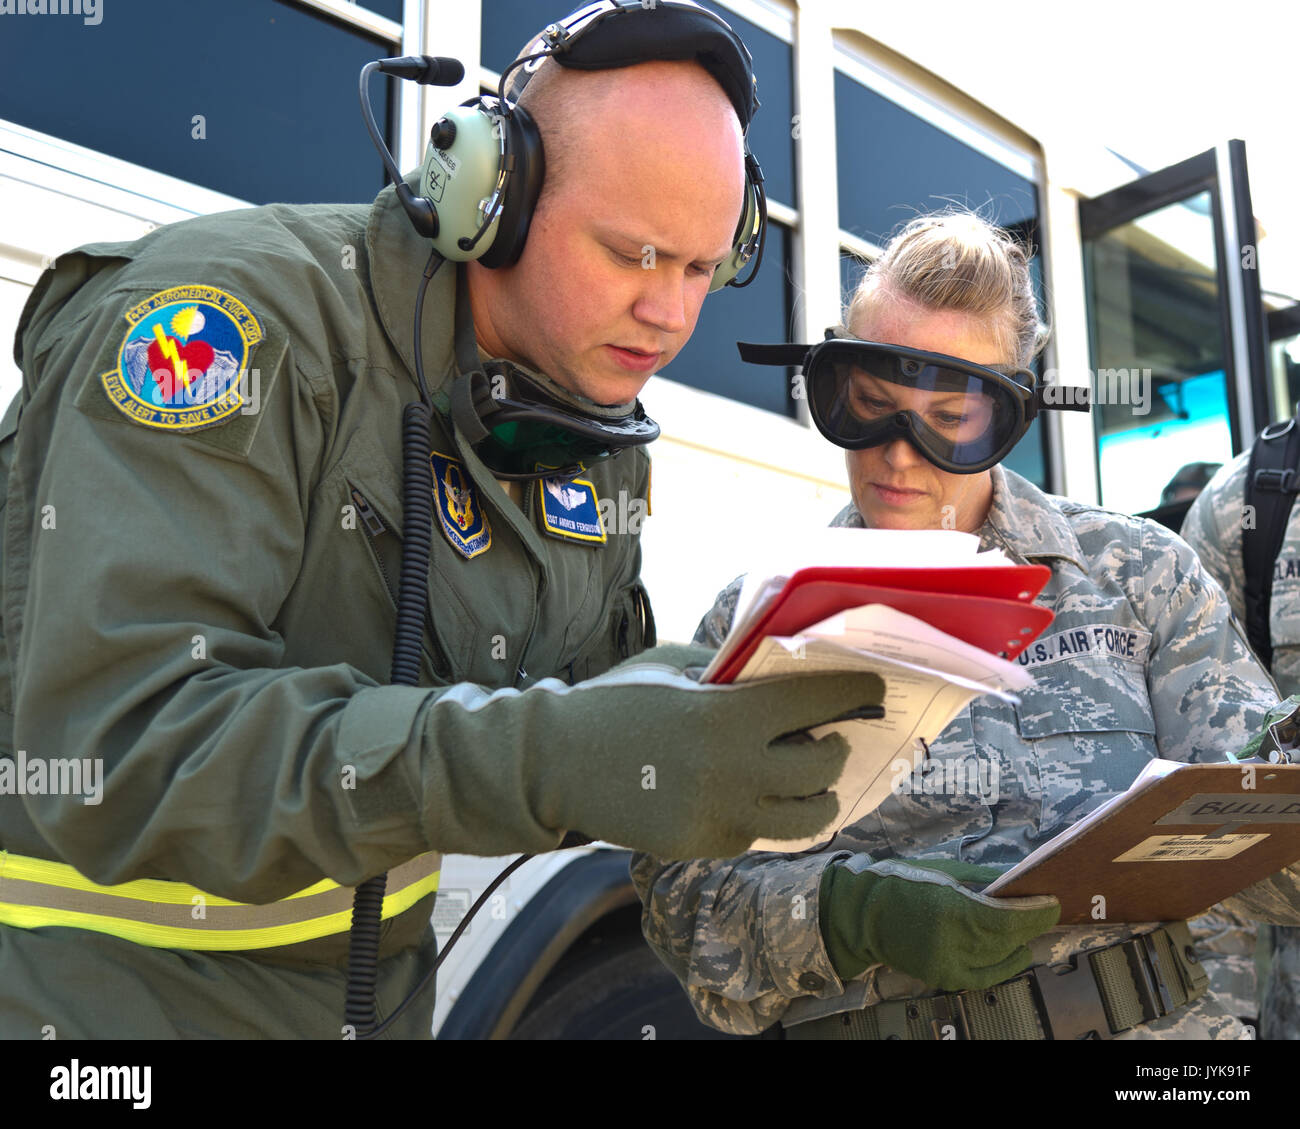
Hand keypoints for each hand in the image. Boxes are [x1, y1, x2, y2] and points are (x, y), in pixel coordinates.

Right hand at [528, 644, 884, 858]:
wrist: (556, 762)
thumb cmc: (616, 702)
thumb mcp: (675, 665)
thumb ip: (731, 671)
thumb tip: (785, 672)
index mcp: (728, 714)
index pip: (818, 703)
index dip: (855, 693)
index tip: (873, 689)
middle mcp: (733, 770)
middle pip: (824, 767)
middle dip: (838, 749)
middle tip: (833, 739)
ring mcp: (720, 815)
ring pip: (806, 820)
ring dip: (819, 797)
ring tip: (811, 781)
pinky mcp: (702, 845)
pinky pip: (758, 834)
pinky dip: (765, 815)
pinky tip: (750, 795)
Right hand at [818, 857, 1059, 989]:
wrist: (863, 914)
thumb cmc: (902, 881)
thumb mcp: (943, 870)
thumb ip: (983, 881)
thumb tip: (1018, 886)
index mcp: (949, 908)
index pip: (1005, 917)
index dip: (1034, 912)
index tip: (1053, 901)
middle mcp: (950, 941)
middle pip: (1005, 937)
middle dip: (1031, 924)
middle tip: (1048, 909)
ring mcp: (946, 963)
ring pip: (997, 956)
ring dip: (1021, 940)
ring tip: (1035, 926)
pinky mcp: (942, 976)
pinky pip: (984, 975)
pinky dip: (1006, 965)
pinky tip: (1021, 953)